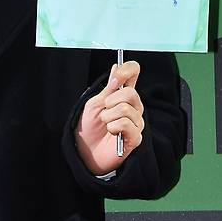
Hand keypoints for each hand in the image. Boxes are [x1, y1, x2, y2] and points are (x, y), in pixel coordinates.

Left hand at [75, 60, 144, 174]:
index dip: (128, 70)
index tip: (117, 75)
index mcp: (124, 96)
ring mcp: (137, 123)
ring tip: (105, 125)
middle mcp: (134, 107)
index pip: (134, 73)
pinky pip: (125, 124)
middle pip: (131, 93)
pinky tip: (111, 133)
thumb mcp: (95, 105)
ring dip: (108, 117)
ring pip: (126, 109)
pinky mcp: (136, 138)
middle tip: (103, 112)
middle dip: (110, 102)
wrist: (85, 152)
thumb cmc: (89, 128)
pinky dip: (112, 127)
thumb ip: (108, 89)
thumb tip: (116, 68)